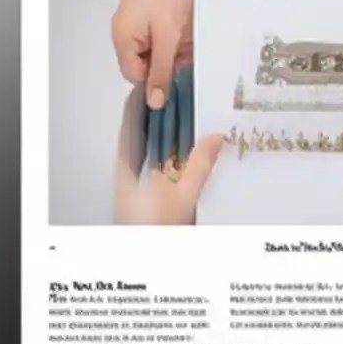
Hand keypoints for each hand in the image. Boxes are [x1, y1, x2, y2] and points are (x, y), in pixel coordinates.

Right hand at [112, 0, 193, 109]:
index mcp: (123, 37)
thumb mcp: (167, 39)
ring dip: (177, 51)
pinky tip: (188, 33)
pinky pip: (167, 39)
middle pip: (148, 63)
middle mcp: (129, 31)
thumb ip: (162, 71)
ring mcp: (142, 24)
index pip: (134, 75)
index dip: (154, 80)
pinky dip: (180, 40)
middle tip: (182, 55)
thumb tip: (155, 98)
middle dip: (169, 62)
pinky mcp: (156, 18)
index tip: (171, 82)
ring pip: (160, 52)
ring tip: (186, 39)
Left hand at [114, 87, 223, 225]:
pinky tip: (193, 155)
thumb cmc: (153, 232)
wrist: (147, 262)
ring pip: (154, 149)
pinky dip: (178, 155)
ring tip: (193, 118)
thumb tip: (214, 138)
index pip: (132, 118)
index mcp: (128, 164)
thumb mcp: (183, 195)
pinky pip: (164, 167)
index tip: (160, 80)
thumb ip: (200, 165)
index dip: (144, 97)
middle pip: (144, 132)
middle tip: (183, 94)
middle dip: (164, 113)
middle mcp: (131, 171)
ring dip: (173, 135)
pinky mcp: (151, 196)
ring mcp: (139, 184)